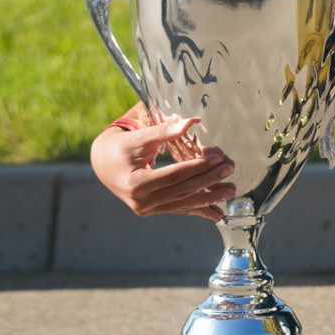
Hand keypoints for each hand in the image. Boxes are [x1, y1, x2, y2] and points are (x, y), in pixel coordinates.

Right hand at [90, 115, 236, 220]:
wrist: (103, 164)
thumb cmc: (121, 146)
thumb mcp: (139, 137)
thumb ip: (165, 131)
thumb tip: (191, 122)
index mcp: (136, 183)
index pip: (173, 175)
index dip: (197, 166)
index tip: (217, 158)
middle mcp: (141, 201)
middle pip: (182, 190)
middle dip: (209, 180)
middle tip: (229, 168)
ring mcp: (147, 209)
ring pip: (183, 203)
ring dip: (209, 197)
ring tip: (231, 189)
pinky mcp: (152, 210)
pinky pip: (179, 209)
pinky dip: (199, 210)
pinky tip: (218, 213)